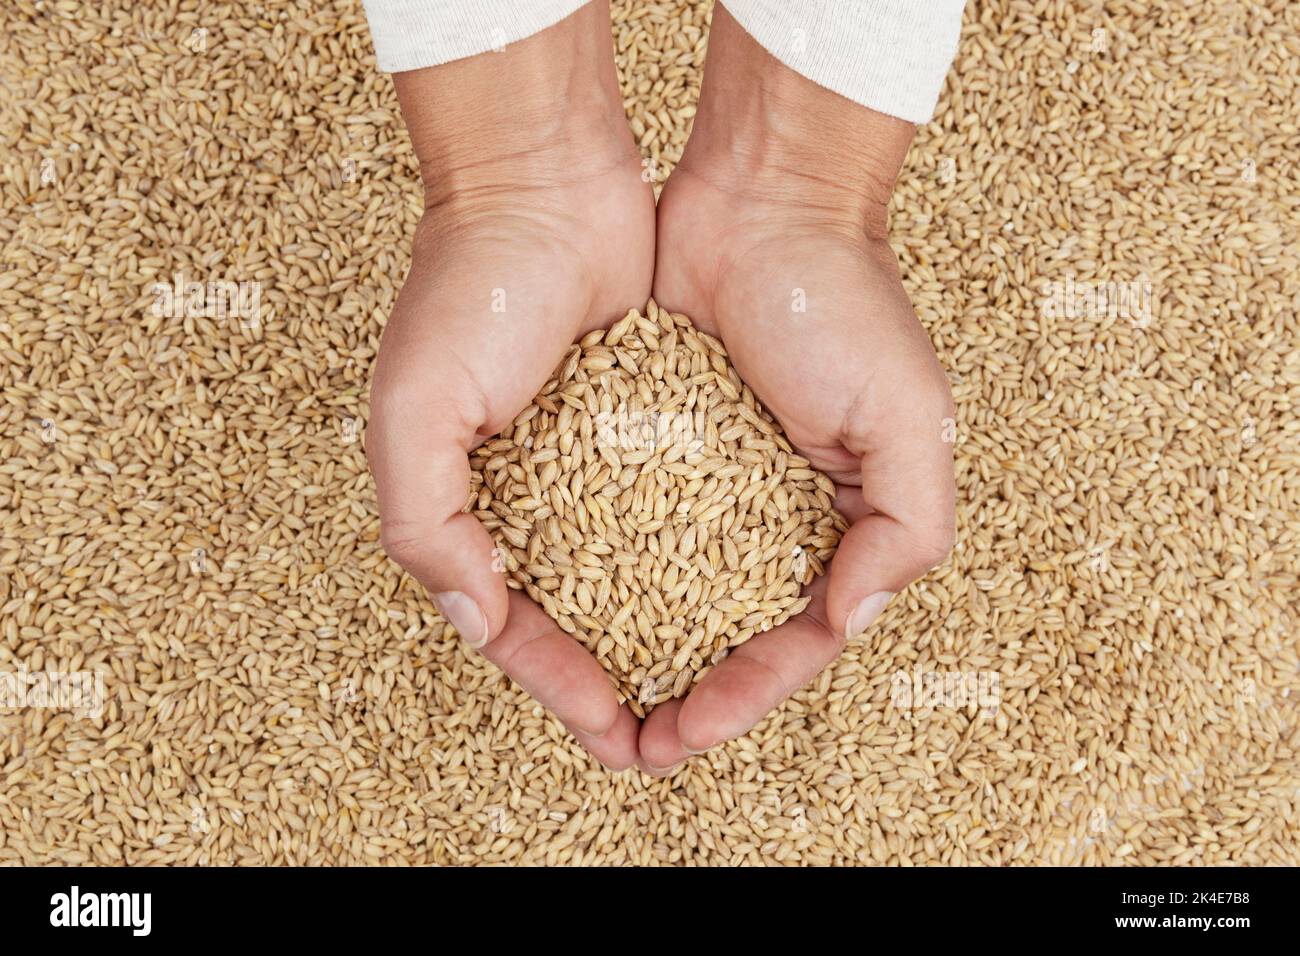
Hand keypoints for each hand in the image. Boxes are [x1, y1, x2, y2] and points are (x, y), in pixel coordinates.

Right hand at [366, 4, 655, 768]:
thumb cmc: (466, 286)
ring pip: (636, 581)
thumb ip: (423, 521)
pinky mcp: (650, 431)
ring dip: (669, 641)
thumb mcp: (414, 408)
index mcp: (467, 510)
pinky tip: (740, 604)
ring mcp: (595, 468)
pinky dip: (701, 566)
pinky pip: (678, 518)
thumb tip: (476, 616)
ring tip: (716, 694)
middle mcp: (533, 500)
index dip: (563, 687)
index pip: (516, 629)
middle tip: (675, 742)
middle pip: (582, 622)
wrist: (545, 184)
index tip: (619, 733)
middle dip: (625, 688)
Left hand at [640, 7, 955, 771]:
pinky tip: (563, 614)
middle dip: (684, 697)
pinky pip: (620, 527)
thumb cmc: (844, 302)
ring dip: (635, 654)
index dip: (746, 695)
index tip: (687, 731)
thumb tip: (851, 621)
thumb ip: (906, 527)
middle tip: (629, 745)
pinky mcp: (650, 448)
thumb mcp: (910, 418)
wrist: (760, 202)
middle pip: (727, 635)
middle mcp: (773, 517)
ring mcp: (708, 487)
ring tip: (590, 704)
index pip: (796, 642)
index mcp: (843, 525)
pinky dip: (599, 577)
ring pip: (668, 596)